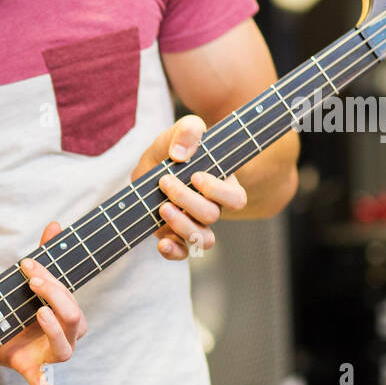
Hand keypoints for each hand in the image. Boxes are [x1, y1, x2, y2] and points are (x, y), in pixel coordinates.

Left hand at [0, 221, 87, 384]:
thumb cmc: (19, 308)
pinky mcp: (31, 370)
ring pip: (65, 349)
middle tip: (31, 281)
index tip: (27, 264)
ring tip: (39, 312)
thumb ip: (45, 257)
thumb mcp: (30, 283)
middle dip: (54, 296)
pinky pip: (43, 383)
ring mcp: (50, 356)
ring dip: (55, 330)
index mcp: (70, 317)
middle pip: (72, 318)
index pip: (69, 298)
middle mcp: (66, 337)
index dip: (52, 281)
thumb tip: (55, 225)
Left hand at [131, 114, 247, 259]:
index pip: (236, 198)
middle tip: (165, 182)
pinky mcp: (176, 236)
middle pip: (213, 215)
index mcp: (222, 186)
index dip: (218, 191)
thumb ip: (187, 131)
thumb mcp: (178, 132)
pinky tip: (162, 243)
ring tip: (162, 207)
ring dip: (183, 225)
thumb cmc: (172, 150)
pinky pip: (183, 253)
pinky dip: (174, 251)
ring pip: (204, 239)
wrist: (149, 169)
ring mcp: (195, 224)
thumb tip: (180, 155)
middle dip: (188, 200)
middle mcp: (212, 208)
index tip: (195, 176)